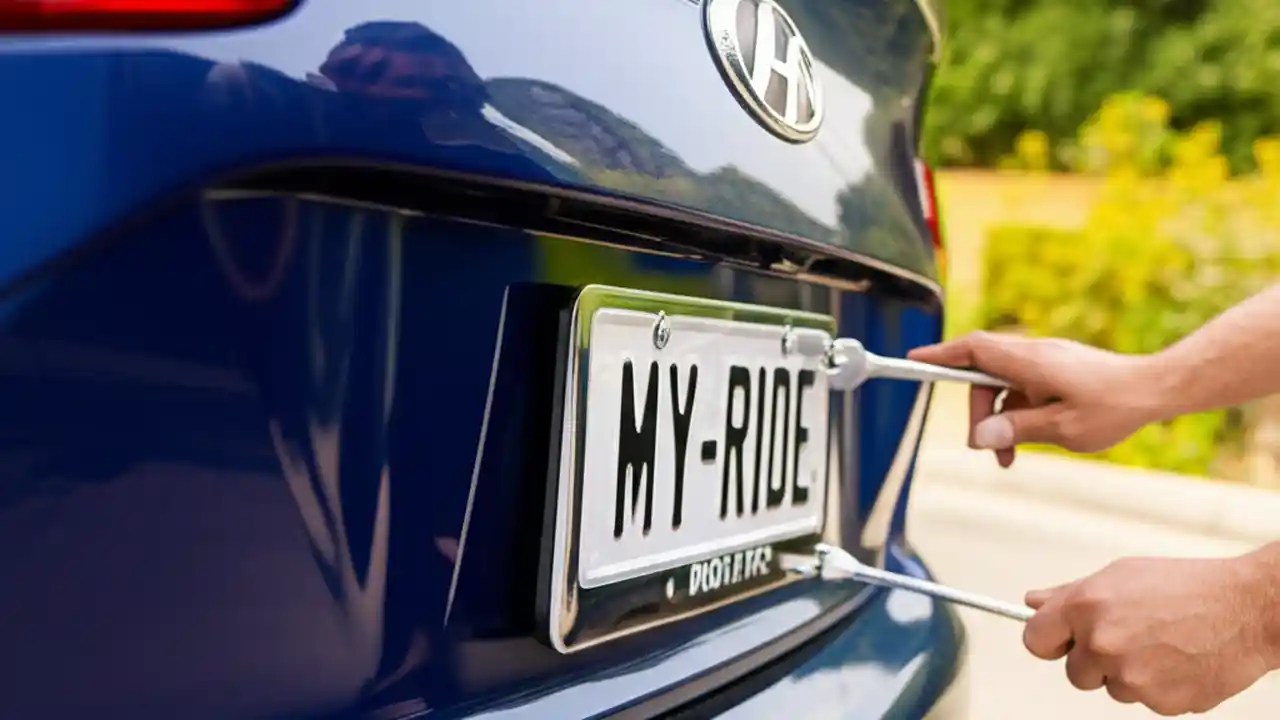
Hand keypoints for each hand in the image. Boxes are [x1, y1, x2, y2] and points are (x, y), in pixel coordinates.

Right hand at [908, 332, 1162, 466]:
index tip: (914, 359)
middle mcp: (1034, 354)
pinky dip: (1018, 414)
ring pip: (1003, 385)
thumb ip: (1018, 430)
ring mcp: (1046, 361)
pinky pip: (1023, 389)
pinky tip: (1032, 439)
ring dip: (999, 418)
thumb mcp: (1064, 429)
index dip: (940, 354)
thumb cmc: (1115, 407)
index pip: (973, 350)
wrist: (1158, 389)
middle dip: (977, 411)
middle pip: (983, 374)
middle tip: (983, 447)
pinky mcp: (1057, 370)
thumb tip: (981, 438)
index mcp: (1030, 362)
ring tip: (1009, 456)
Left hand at [1023, 549, 1279, 714]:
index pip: (1035, 640)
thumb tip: (1031, 602)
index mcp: (1084, 607)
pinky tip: (1180, 661)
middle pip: (1074, 672)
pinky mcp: (1160, 703)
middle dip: (1095, 660)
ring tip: (1161, 644)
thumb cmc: (1184, 586)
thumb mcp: (1120, 576)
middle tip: (1131, 637)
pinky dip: (1159, 687)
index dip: (1050, 641)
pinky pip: (1145, 702)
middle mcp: (1102, 643)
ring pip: (1112, 688)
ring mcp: (1131, 677)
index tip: (1063, 641)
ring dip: (1129, 673)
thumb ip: (1069, 594)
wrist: (1246, 608)